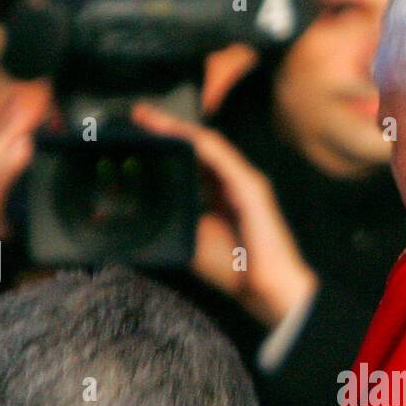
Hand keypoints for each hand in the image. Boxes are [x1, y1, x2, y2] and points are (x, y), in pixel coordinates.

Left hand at [132, 102, 318, 327]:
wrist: (267, 290)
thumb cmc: (236, 269)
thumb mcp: (195, 237)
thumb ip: (178, 217)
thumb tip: (143, 208)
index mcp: (222, 193)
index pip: (194, 159)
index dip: (169, 142)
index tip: (138, 131)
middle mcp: (235, 181)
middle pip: (199, 145)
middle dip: (168, 128)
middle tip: (138, 115)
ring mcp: (245, 180)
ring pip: (208, 144)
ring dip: (178, 128)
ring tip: (149, 118)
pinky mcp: (251, 187)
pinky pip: (220, 157)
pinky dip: (196, 143)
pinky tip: (174, 132)